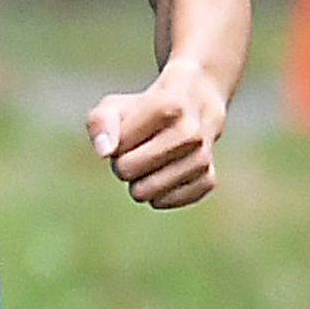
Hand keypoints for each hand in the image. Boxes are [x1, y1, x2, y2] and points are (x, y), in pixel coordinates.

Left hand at [86, 59, 227, 208]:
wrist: (191, 110)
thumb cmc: (143, 111)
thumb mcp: (114, 106)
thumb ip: (101, 123)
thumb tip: (104, 152)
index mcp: (168, 108)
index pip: (118, 147)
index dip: (115, 143)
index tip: (127, 131)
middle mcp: (191, 133)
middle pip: (129, 171)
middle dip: (123, 165)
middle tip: (135, 151)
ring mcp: (203, 158)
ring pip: (149, 193)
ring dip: (141, 182)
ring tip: (150, 162)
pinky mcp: (208, 180)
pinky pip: (169, 201)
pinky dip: (160, 195)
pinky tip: (164, 176)